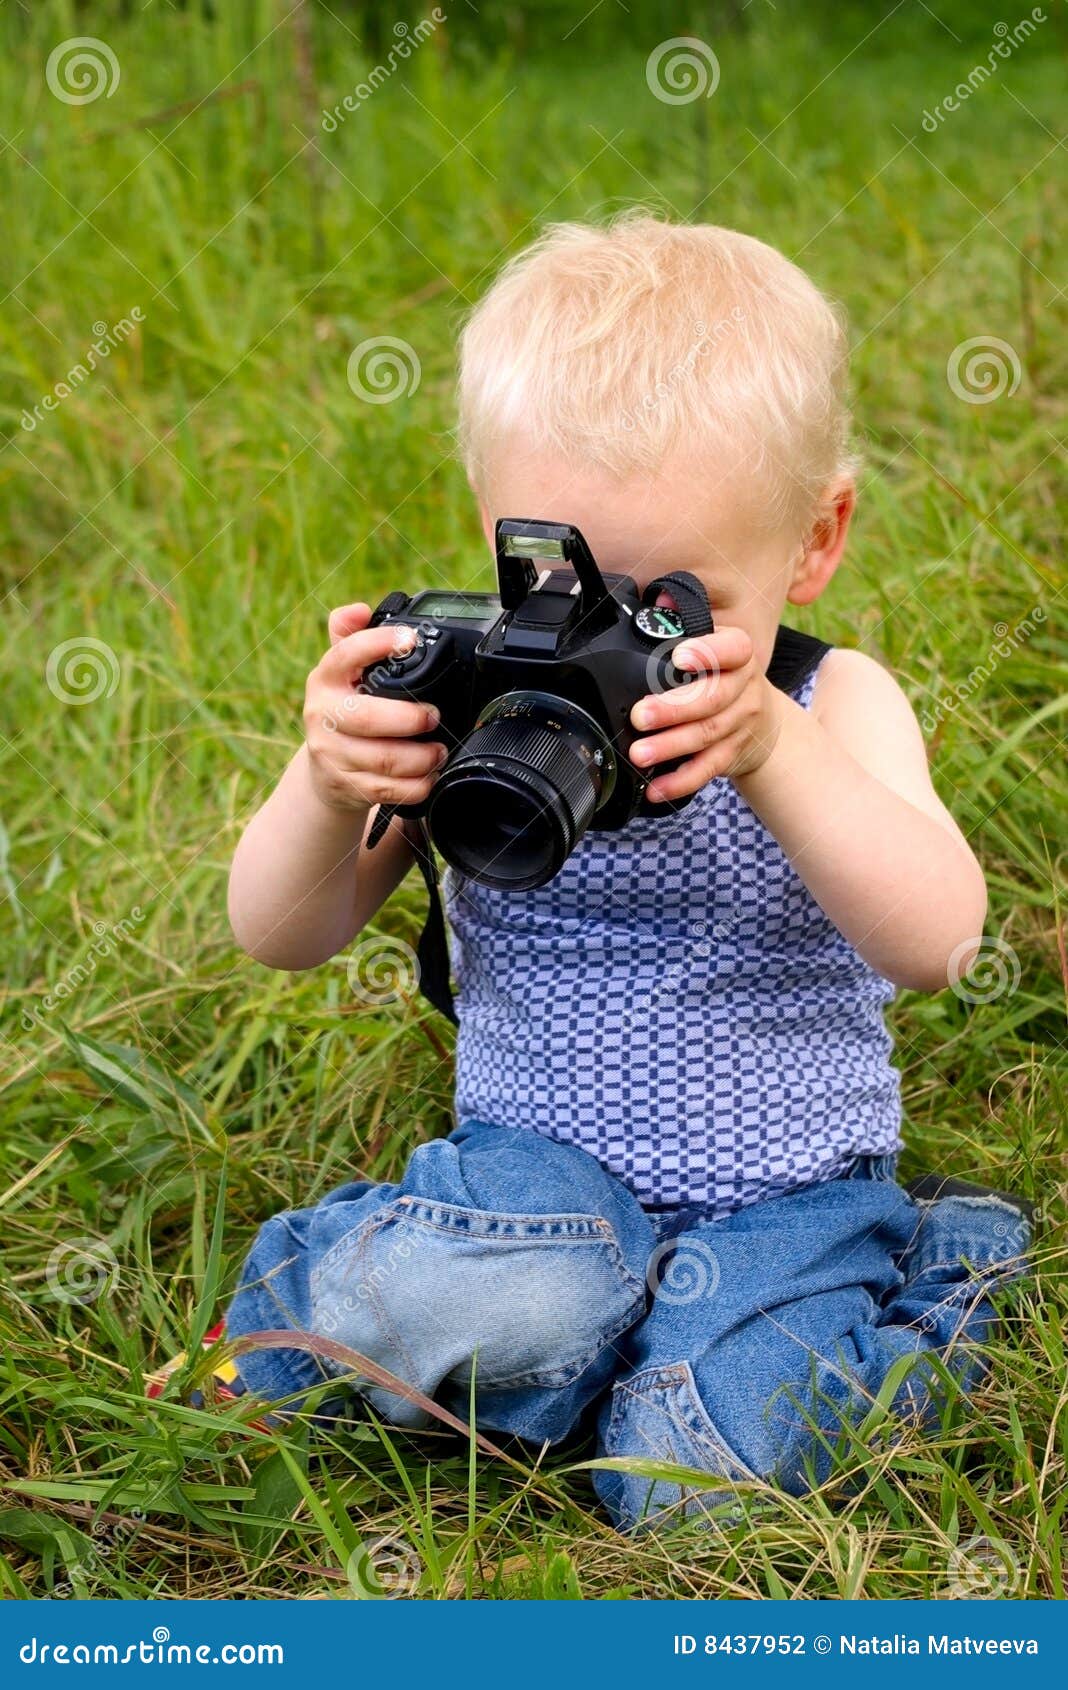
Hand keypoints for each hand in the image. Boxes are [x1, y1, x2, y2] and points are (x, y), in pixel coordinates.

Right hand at [302, 602, 446, 812]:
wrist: (324, 773)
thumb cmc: (343, 714)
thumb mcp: (343, 675)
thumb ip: (351, 638)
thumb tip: (358, 610)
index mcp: (325, 679)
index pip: (346, 655)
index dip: (377, 644)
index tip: (409, 640)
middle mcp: (322, 715)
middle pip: (368, 718)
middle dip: (410, 718)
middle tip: (434, 716)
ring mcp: (331, 753)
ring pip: (383, 758)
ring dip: (421, 757)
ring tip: (439, 750)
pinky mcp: (345, 786)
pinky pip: (387, 789)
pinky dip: (416, 785)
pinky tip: (429, 776)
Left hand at [628, 626, 784, 800]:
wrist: (765, 722)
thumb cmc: (724, 677)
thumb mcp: (714, 646)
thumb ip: (685, 626)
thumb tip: (660, 602)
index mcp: (739, 654)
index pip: (732, 649)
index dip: (708, 652)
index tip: (680, 657)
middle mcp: (745, 687)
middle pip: (713, 698)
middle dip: (674, 709)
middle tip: (640, 716)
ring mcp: (742, 723)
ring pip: (708, 735)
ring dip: (671, 746)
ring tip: (640, 753)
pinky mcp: (734, 754)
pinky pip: (708, 769)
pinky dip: (681, 781)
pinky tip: (657, 787)